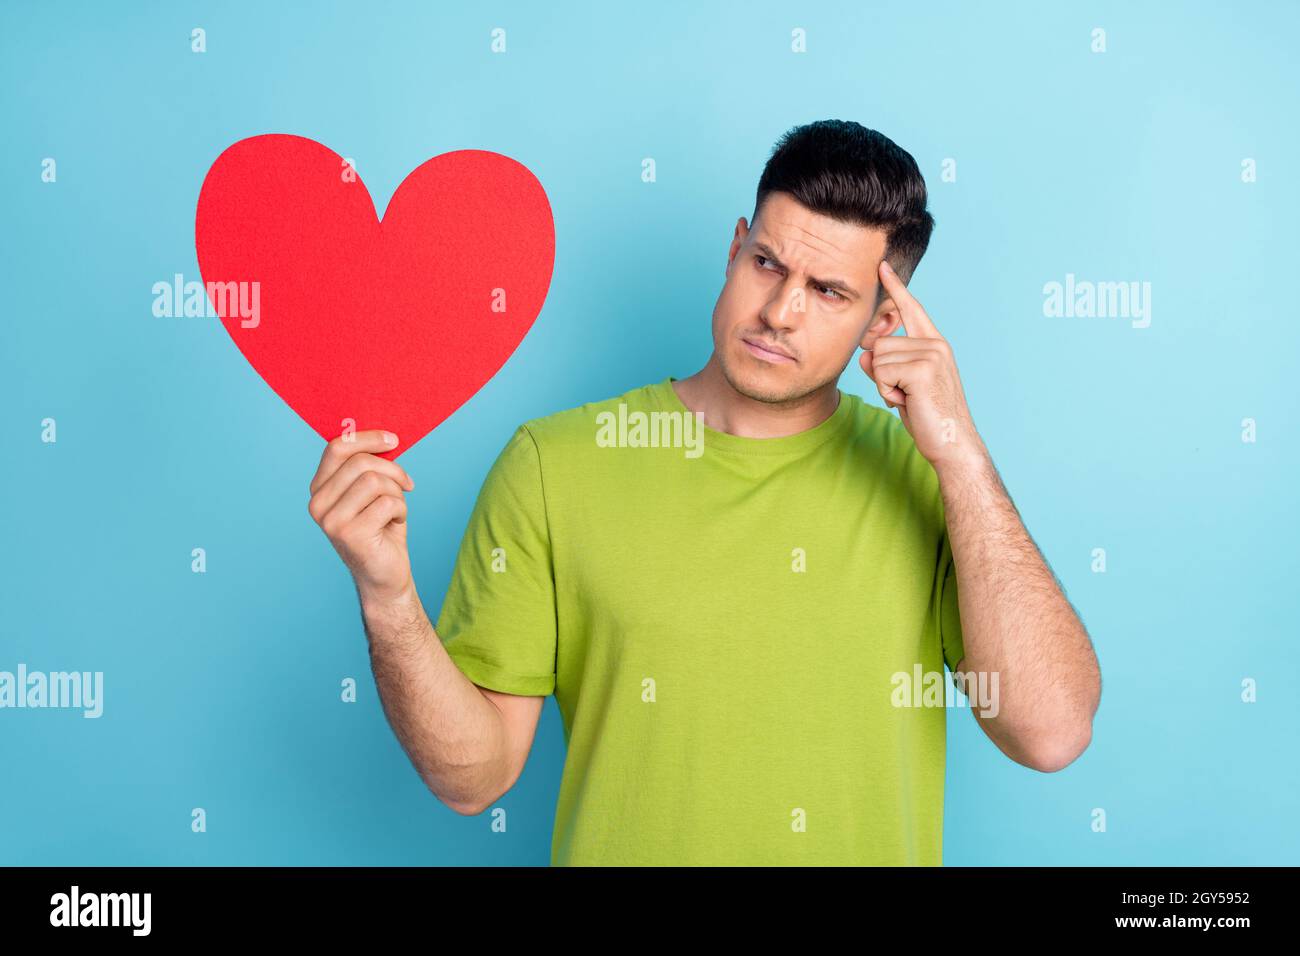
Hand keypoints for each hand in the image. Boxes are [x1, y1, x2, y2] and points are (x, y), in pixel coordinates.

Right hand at [308, 429, 416, 603]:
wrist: (385, 575)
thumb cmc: (382, 529)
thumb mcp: (373, 492)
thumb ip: (369, 467)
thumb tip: (386, 437)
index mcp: (319, 489)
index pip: (337, 448)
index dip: (368, 438)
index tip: (394, 440)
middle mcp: (318, 504)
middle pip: (361, 463)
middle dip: (392, 470)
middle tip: (406, 485)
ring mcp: (330, 520)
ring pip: (375, 481)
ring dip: (396, 493)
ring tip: (395, 510)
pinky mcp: (349, 534)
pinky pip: (387, 503)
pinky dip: (400, 510)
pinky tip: (394, 524)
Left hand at [860, 261, 985, 468]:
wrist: (952, 443)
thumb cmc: (928, 417)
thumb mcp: (900, 387)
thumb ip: (883, 366)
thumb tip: (865, 354)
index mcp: (934, 344)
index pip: (911, 309)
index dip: (896, 288)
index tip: (882, 266)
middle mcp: (935, 344)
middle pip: (879, 343)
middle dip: (881, 374)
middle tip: (904, 394)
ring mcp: (932, 353)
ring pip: (878, 357)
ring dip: (884, 385)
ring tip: (908, 399)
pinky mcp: (924, 368)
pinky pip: (882, 371)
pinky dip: (887, 391)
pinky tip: (907, 402)